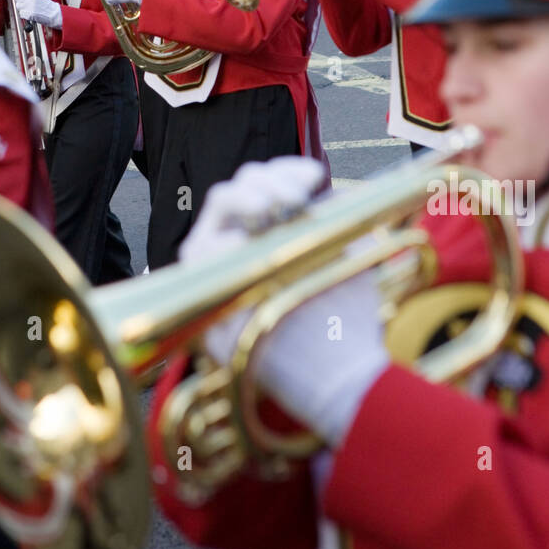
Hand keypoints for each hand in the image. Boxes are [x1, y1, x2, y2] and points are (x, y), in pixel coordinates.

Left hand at [15, 0, 61, 28]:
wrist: (52, 13)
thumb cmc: (46, 3)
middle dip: (21, 0)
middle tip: (26, 3)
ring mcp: (29, 6)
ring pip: (18, 6)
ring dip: (21, 7)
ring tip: (28, 8)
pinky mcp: (28, 14)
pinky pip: (21, 13)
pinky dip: (24, 14)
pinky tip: (29, 12)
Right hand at [181, 157, 387, 444]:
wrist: (336, 378)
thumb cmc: (343, 318)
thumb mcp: (348, 257)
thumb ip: (338, 217)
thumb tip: (327, 186)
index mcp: (273, 227)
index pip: (266, 182)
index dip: (285, 170)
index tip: (316, 174)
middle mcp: (240, 241)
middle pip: (235, 189)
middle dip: (266, 182)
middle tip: (295, 198)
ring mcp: (218, 267)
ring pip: (215, 211)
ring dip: (244, 200)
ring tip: (271, 211)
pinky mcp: (202, 295)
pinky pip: (201, 256)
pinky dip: (223, 243)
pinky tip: (247, 244)